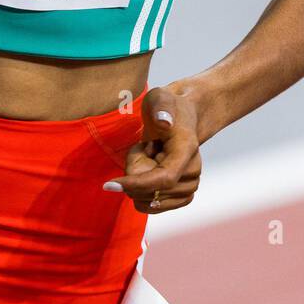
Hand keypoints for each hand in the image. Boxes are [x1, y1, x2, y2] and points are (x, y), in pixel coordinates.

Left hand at [104, 86, 201, 213]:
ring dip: (138, 182)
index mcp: (187, 150)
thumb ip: (161, 107)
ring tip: (147, 156)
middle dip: (134, 176)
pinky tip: (148, 169)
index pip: (164, 178)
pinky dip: (142, 191)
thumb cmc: (166, 106)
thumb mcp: (160, 98)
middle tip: (142, 148)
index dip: (137, 185)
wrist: (179, 117)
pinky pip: (152, 205)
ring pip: (149, 201)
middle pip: (152, 192)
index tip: (110, 184)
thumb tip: (164, 122)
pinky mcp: (182, 196)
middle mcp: (193, 172)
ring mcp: (190, 186)